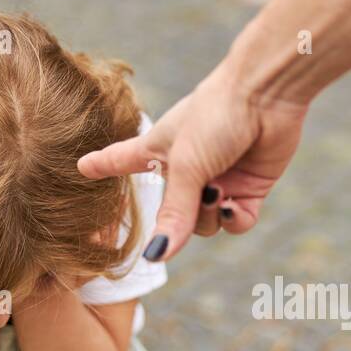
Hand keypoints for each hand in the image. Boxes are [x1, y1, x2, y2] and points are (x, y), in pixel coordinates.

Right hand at [77, 69, 307, 260]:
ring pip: (206, 225)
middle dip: (184, 216)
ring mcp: (219, 178)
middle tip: (202, 191)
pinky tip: (235, 206)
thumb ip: (174, 213)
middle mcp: (186, 167)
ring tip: (221, 191)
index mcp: (157, 149)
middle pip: (172, 216)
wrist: (266, 94)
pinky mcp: (250, 187)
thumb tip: (159, 256)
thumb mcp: (186, 166)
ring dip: (212, 216)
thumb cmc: (215, 116)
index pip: (122, 161)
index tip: (83, 166)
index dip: (103, 165)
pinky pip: (237, 223)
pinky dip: (236, 221)